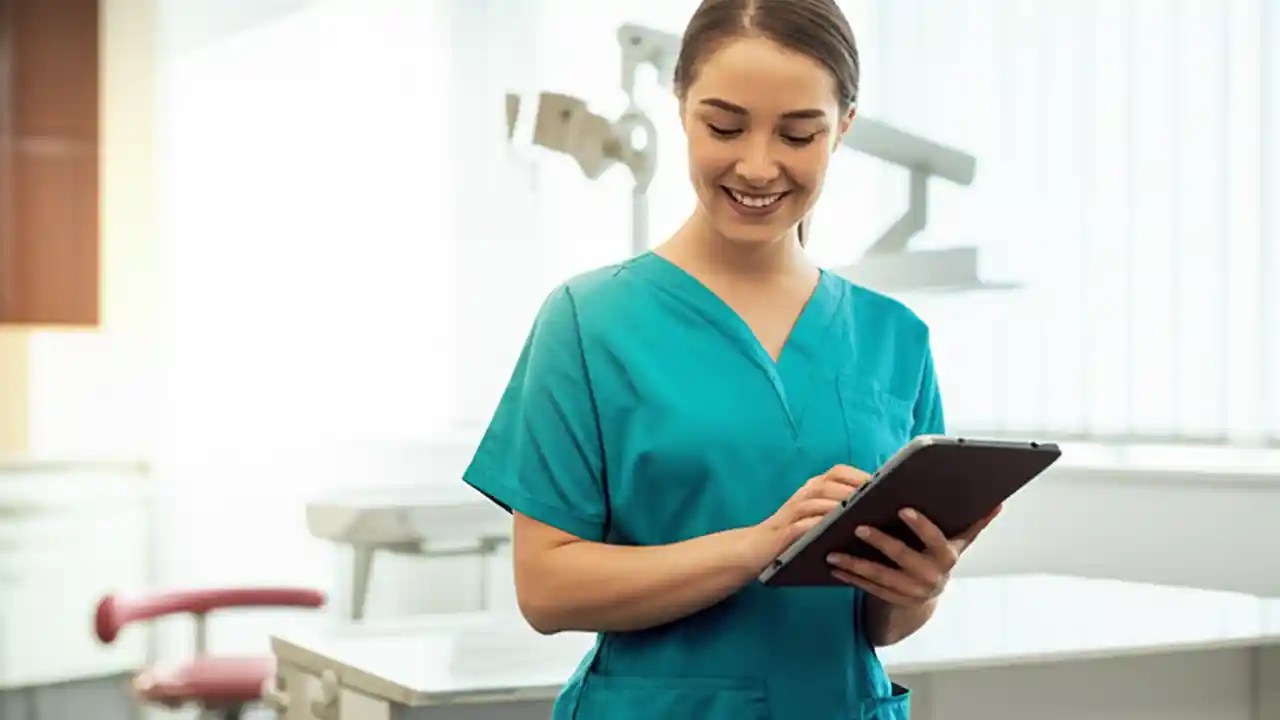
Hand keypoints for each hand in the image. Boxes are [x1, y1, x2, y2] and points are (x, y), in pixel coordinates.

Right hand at [742, 464, 870, 573]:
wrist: (756, 549)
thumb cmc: (796, 536)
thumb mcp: (818, 519)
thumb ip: (840, 512)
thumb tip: (878, 512)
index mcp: (813, 488)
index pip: (838, 471)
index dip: (860, 475)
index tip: (884, 484)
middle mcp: (804, 494)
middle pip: (831, 483)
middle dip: (855, 491)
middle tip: (879, 502)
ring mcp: (793, 511)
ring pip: (819, 500)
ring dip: (840, 506)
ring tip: (863, 515)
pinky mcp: (785, 531)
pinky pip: (804, 524)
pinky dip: (820, 526)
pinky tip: (837, 533)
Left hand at [826, 504, 1001, 606]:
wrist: (927, 592)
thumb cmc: (938, 554)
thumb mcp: (957, 540)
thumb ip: (973, 522)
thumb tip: (997, 501)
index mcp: (947, 556)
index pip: (935, 539)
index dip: (921, 525)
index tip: (902, 509)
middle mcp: (931, 577)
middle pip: (902, 557)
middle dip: (880, 542)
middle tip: (857, 525)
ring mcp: (911, 592)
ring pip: (880, 577)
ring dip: (854, 563)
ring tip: (832, 549)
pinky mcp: (892, 600)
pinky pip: (868, 589)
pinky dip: (849, 576)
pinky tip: (833, 564)